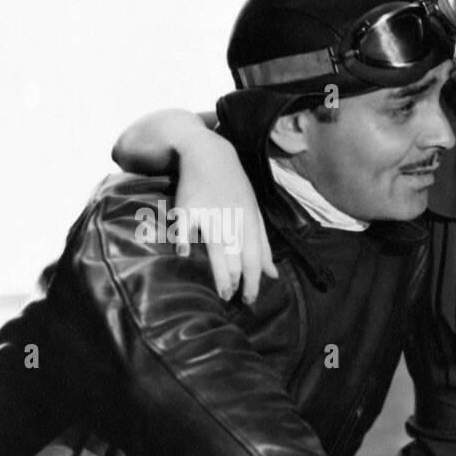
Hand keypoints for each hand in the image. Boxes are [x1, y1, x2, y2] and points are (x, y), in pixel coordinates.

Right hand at [174, 136, 275, 303]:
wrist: (210, 154)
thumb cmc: (235, 188)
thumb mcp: (254, 214)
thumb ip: (263, 245)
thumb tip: (273, 275)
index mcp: (249, 223)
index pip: (255, 258)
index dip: (254, 281)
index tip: (249, 300)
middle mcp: (232, 220)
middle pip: (237, 257)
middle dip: (237, 282)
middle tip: (233, 300)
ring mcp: (209, 214)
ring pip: (217, 247)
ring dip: (221, 272)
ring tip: (223, 292)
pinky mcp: (188, 207)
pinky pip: (184, 225)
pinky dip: (183, 238)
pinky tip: (182, 254)